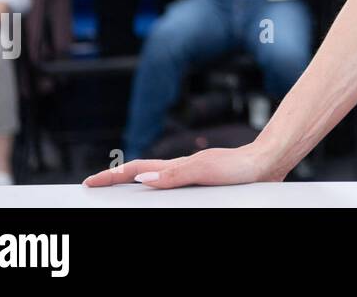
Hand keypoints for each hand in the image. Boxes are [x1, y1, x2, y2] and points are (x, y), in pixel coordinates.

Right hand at [81, 142, 285, 188]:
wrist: (267, 162)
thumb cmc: (239, 167)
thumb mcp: (203, 171)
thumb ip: (173, 174)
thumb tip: (142, 177)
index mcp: (176, 166)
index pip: (136, 169)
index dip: (112, 176)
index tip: (90, 181)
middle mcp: (181, 168)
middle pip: (141, 172)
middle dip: (116, 178)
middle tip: (96, 185)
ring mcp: (192, 174)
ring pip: (155, 178)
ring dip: (134, 182)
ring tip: (118, 189)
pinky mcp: (205, 181)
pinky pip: (172, 185)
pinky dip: (157, 188)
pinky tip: (160, 194)